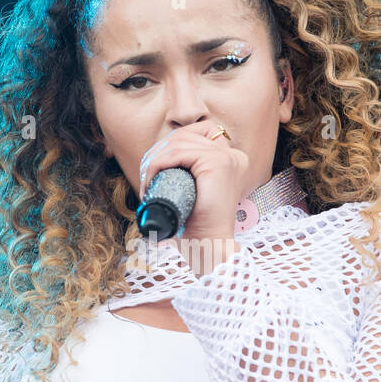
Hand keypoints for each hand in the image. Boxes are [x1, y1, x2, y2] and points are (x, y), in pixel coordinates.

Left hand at [138, 119, 247, 244]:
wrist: (209, 246)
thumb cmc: (198, 226)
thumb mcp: (193, 192)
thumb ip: (185, 174)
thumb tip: (155, 160)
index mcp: (231, 160)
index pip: (195, 135)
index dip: (169, 148)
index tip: (154, 170)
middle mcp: (233, 155)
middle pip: (185, 136)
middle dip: (159, 152)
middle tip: (146, 178)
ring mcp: (227, 156)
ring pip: (179, 143)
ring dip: (155, 161)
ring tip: (147, 184)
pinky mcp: (218, 162)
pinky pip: (178, 154)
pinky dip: (158, 164)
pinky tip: (151, 179)